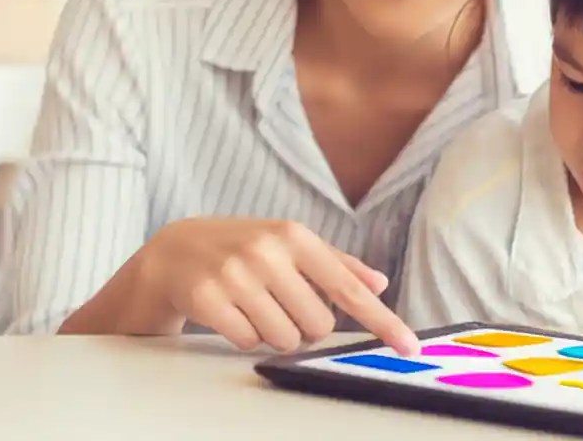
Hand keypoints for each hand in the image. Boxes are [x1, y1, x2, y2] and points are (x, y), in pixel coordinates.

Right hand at [65, 217, 419, 355]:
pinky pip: (249, 342)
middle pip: (317, 324)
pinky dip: (244, 336)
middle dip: (302, 324)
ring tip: (252, 307)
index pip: (349, 288)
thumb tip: (379, 284)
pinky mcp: (208, 298)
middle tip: (277, 303)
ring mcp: (235, 274)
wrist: (171, 251)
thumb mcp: (286, 244)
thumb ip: (335, 264)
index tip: (410, 346)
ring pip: (284, 338)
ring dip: (272, 333)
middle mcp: (267, 251)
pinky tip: (231, 314)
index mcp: (294, 236)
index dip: (383, 321)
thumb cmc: (239, 248)